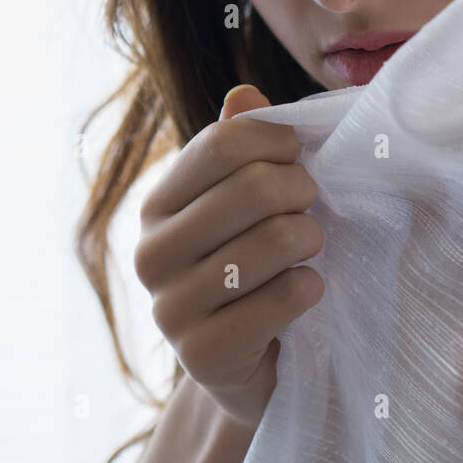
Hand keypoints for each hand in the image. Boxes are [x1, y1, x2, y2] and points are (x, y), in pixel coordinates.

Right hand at [133, 85, 324, 429]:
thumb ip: (242, 147)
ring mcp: (170, 309)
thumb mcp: (243, 205)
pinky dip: (311, 288)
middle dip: (303, 191)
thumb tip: (245, 93)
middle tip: (310, 207)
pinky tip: (303, 292)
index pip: (225, 142)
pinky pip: (286, 296)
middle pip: (253, 187)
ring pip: (274, 241)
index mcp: (157, 204)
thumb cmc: (252, 268)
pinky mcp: (203, 356)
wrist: (248, 368)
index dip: (278, 141)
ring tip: (308, 249)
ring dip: (311, 240)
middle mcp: (150, 253)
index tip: (297, 157)